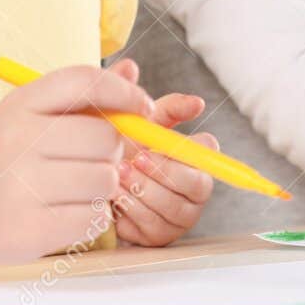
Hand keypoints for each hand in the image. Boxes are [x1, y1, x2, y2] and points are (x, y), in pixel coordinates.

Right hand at [0, 65, 149, 271]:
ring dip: (102, 187)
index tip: (142, 106)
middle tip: (93, 158)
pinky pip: (94, 219)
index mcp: (20, 104)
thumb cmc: (7, 156)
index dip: (124, 91)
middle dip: (112, 150)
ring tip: (76, 187)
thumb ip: (84, 95)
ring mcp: (20, 187)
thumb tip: (132, 70)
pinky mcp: (28, 229)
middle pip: (105, 137)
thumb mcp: (34, 115)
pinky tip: (66, 212)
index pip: (85, 81)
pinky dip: (92, 217)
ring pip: (105, 181)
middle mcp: (17, 141)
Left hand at [107, 58, 215, 245]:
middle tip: (134, 160)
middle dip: (162, 172)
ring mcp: (181, 215)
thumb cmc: (120, 148)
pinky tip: (115, 200)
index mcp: (194, 154)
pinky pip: (152, 228)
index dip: (185, 149)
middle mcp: (195, 187)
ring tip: (117, 177)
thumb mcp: (124, 121)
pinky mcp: (162, 237)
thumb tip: (130, 67)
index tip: (156, 144)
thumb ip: (129, 94)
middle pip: (195, 184)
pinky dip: (131, 212)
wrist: (95, 184)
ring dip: (142, 191)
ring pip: (171, 207)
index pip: (208, 151)